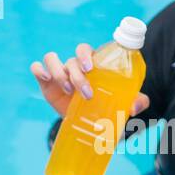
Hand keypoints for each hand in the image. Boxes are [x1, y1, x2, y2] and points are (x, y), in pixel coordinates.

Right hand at [30, 43, 148, 118]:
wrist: (87, 124)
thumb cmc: (106, 107)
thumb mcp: (122, 104)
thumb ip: (137, 101)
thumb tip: (137, 106)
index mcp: (91, 65)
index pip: (85, 50)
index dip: (86, 55)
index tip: (90, 68)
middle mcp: (74, 66)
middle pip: (71, 59)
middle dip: (77, 74)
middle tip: (86, 93)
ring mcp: (59, 73)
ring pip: (52, 60)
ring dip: (59, 73)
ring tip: (68, 90)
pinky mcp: (45, 83)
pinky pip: (37, 68)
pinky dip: (39, 70)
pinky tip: (45, 79)